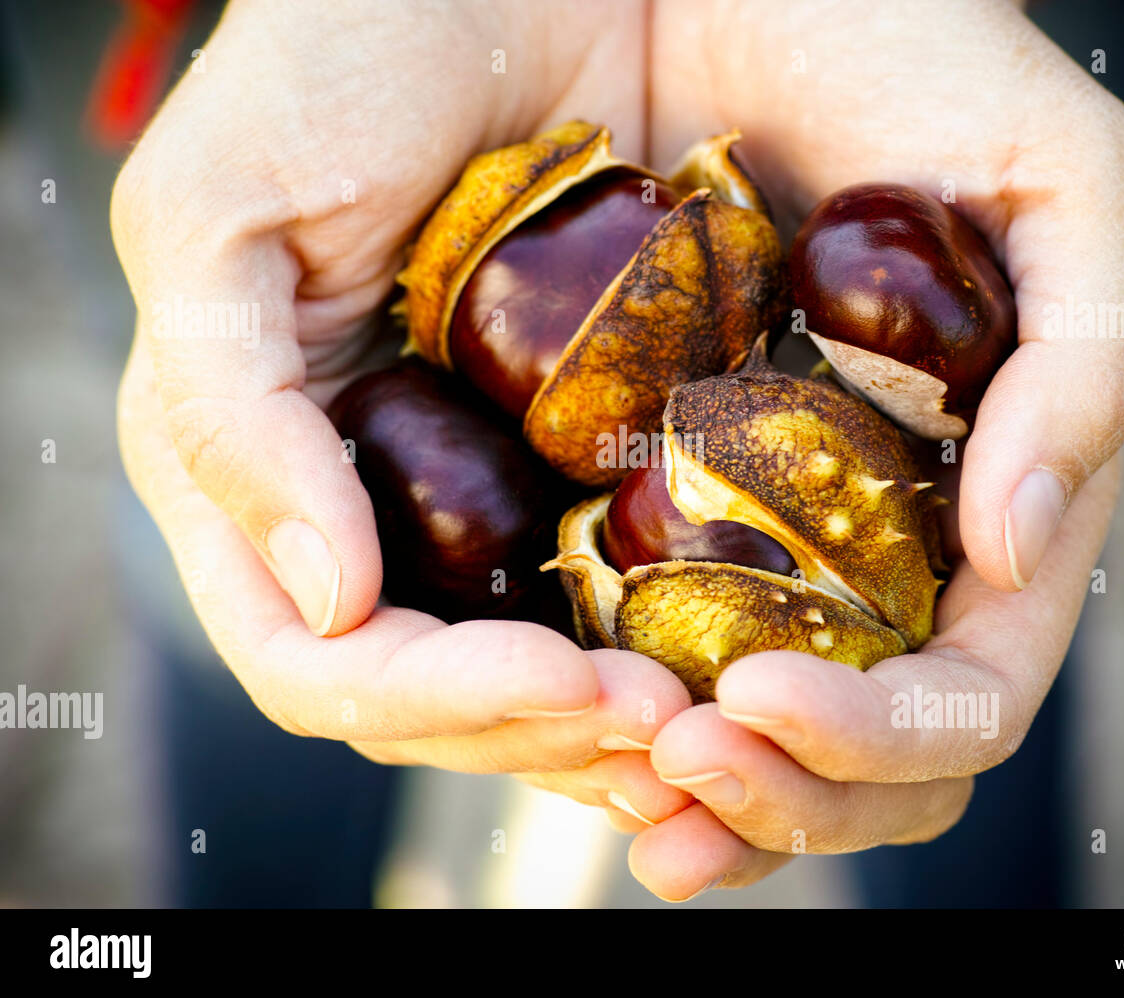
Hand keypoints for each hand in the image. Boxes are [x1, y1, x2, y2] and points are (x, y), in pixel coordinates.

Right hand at [112, 0, 694, 820]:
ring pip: (526, 670)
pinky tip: (729, 663)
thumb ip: (229, 415)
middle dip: (541, 727)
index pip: (323, 658)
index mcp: (261, 478)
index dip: (434, 694)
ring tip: (712, 727)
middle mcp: (364, 510)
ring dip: (612, 722)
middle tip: (671, 730)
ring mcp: (471, 493)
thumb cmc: (331, 63)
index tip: (564, 682)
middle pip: (433, 694)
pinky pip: (608, 592)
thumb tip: (325, 598)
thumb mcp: (219, 219)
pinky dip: (660, 648)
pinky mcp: (567, 458)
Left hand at [622, 0, 1123, 897]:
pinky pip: (647, 646)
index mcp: (983, 505)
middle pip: (862, 755)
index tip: (765, 696)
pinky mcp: (660, 498)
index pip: (966, 691)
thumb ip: (1088, 360)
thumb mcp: (1062, 182)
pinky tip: (570, 717)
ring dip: (700, 788)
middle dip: (786, 792)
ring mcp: (770, 535)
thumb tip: (1021, 545)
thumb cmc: (915, 60)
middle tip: (684, 758)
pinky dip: (615, 715)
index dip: (885, 734)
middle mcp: (878, 547)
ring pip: (757, 735)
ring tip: (626, 770)